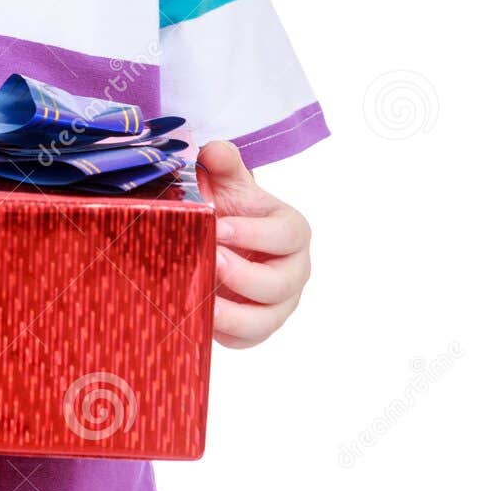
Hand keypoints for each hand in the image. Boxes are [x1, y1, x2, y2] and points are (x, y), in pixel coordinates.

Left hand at [195, 140, 312, 349]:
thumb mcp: (225, 184)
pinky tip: (196, 319)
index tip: (218, 226)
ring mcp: (278, 304)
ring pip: (265, 320)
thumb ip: (222, 165)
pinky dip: (222, 333)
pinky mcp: (257, 328)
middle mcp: (293, 271)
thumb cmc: (228, 210)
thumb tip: (215, 151)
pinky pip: (246, 339)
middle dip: (243, 275)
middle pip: (280, 283)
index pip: (288, 235)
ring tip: (199, 298)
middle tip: (208, 260)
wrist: (218, 241)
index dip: (255, 233)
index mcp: (291, 232)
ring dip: (232, 313)